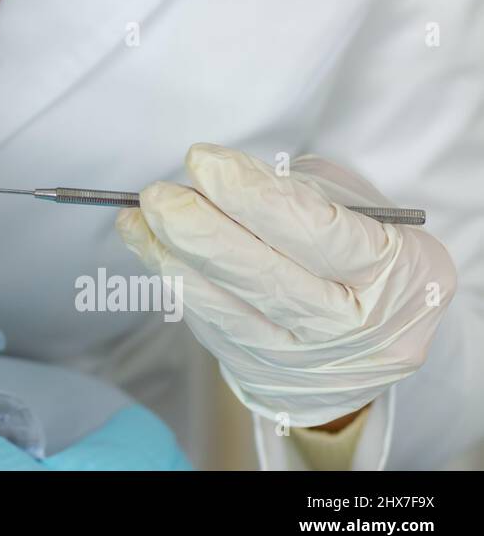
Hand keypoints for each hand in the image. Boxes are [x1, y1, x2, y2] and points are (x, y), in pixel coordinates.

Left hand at [116, 143, 455, 427]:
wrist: (373, 340)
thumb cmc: (362, 253)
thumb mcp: (360, 212)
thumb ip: (298, 191)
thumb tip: (219, 181)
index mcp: (399, 274)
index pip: (317, 230)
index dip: (252, 195)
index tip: (203, 161)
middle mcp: (353, 327)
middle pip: (264, 277)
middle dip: (199, 230)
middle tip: (158, 195)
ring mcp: (305, 359)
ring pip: (226, 309)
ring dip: (170, 259)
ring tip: (137, 220)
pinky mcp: (263, 374)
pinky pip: (210, 325)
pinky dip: (177, 284)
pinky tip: (152, 249)